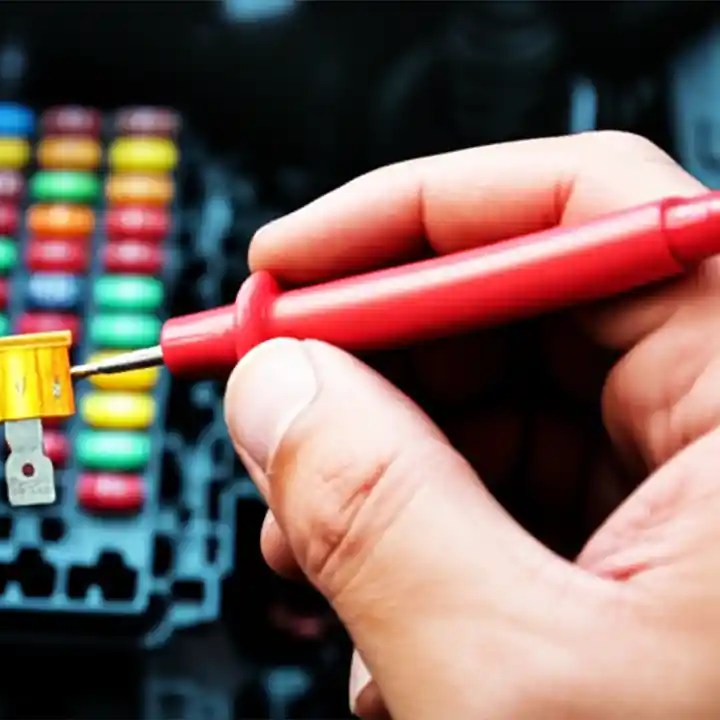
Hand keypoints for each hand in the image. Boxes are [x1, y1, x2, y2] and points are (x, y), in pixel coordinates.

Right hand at [225, 132, 719, 717]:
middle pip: (517, 311)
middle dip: (369, 371)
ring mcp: (700, 497)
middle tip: (268, 424)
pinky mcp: (658, 564)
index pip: (576, 210)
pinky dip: (424, 544)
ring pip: (499, 412)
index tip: (280, 269)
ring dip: (378, 478)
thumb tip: (272, 386)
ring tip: (313, 558)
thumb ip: (373, 507)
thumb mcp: (514, 676)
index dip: (407, 218)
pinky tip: (384, 625)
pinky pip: (514, 499)